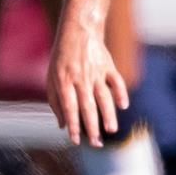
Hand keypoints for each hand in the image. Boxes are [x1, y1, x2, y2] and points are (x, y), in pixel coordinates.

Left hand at [45, 24, 127, 146]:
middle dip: (91, 127)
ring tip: (111, 130)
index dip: (72, 124)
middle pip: (87, 106)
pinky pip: (116, 81)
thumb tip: (61, 126)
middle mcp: (80, 78)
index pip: (69, 107)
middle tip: (96, 144)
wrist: (78, 30)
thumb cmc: (62, 58)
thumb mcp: (52, 77)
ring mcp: (96, 72)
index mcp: (64, 81)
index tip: (74, 140)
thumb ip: (55, 101)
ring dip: (108, 114)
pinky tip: (123, 106)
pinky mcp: (108, 66)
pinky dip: (121, 93)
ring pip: (104, 96)